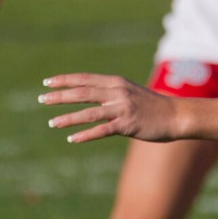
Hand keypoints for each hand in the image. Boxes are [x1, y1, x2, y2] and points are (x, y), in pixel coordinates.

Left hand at [41, 73, 180, 143]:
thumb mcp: (130, 93)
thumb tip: (89, 97)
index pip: (85, 79)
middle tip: (41, 99)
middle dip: (60, 96)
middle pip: (83, 93)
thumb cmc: (152, 106)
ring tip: (52, 123)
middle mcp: (118, 93)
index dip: (65, 80)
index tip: (47, 83)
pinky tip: (72, 139)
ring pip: (90, 113)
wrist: (175, 115)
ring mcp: (123, 109)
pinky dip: (86, 134)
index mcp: (117, 83)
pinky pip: (102, 130)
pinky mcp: (128, 125)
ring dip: (68, 118)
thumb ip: (110, 93)